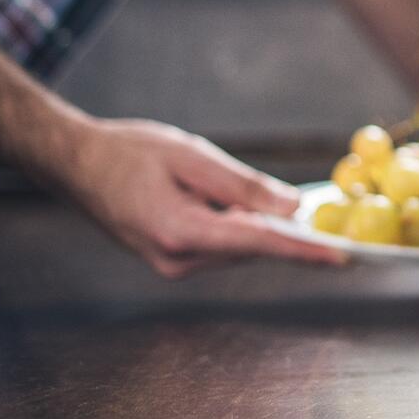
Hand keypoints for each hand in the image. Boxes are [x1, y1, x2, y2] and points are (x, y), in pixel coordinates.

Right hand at [59, 118, 345, 278]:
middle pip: (253, 247)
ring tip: (259, 195)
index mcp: (180, 233)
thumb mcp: (192, 157)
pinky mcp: (173, 260)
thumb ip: (244, 186)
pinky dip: (242, 227)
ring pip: (240, 248)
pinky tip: (239, 204)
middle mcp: (177, 260)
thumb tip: (293, 207)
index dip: (304, 249)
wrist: (77, 166)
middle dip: (288, 231)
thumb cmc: (130, 153)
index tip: (341, 257)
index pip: (258, 244)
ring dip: (261, 225)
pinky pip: (223, 245)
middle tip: (328, 215)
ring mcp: (173, 265)